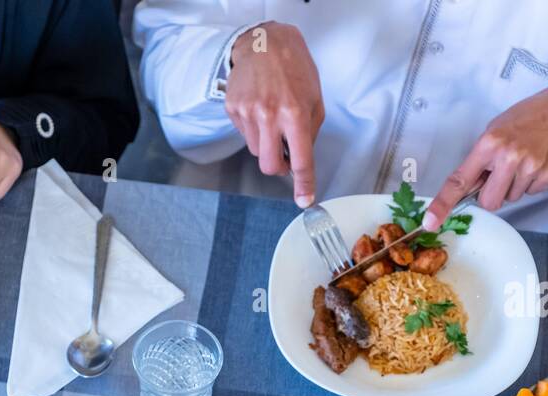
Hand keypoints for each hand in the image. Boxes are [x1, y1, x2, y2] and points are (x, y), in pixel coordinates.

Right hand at [225, 21, 323, 206]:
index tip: (305, 199)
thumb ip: (309, 132)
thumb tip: (300, 159)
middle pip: (269, 166)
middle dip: (278, 167)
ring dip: (265, 143)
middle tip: (284, 155)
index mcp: (294, 114)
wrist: (265, 43)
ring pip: (256, 151)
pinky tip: (258, 107)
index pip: (300, 160)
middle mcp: (269, 116)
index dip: (304, 184)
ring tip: (271, 117)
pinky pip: (244, 134)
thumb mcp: (314, 99)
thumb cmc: (294, 68)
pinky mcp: (233, 109)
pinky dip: (253, 128)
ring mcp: (247, 113)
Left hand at [422, 83, 547, 229]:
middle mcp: (509, 157)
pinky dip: (532, 183)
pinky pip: (531, 193)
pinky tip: (539, 162)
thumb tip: (467, 189)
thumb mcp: (495, 130)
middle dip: (492, 193)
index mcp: (489, 144)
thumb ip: (480, 160)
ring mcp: (531, 167)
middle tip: (502, 173)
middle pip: (489, 202)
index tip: (430, 221)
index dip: (443, 204)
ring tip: (525, 160)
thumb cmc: (527, 118)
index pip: (460, 180)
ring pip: (511, 198)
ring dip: (514, 185)